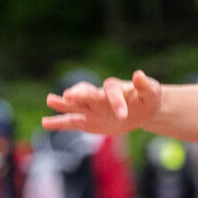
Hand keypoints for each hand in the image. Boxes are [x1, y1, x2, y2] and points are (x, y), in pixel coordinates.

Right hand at [43, 71, 162, 137]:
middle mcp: (99, 97)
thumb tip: (138, 74)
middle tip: (68, 95)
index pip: (111, 91)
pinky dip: (59, 123)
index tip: (123, 115)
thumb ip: (145, 85)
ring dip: (63, 103)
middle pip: (87, 93)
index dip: (116, 102)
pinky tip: (45, 123)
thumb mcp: (152, 93)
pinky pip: (72, 122)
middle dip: (79, 95)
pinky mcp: (88, 122)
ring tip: (49, 100)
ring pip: (76, 106)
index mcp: (115, 89)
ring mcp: (92, 109)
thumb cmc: (147, 99)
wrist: (142, 111)